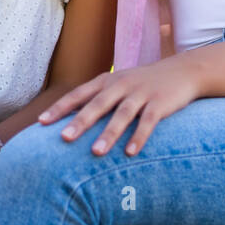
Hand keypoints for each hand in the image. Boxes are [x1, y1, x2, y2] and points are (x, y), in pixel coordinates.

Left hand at [38, 60, 202, 157]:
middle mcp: (123, 84)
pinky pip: (149, 121)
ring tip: (96, 152)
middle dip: (80, 121)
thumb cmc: (144, 83)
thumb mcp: (120, 84)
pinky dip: (139, 137)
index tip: (41, 123)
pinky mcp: (161, 103)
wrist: (183, 71)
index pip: (79, 94)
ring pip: (123, 114)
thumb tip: (68, 122)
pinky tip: (130, 153)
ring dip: (109, 133)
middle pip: (98, 104)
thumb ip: (98, 99)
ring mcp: (142, 93)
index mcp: (108, 80)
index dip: (60, 108)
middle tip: (64, 138)